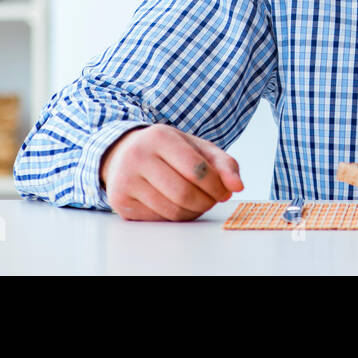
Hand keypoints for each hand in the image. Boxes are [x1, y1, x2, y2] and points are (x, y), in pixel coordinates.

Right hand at [99, 123, 243, 220]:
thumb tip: (237, 186)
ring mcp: (125, 180)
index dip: (216, 185)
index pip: (197, 169)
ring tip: (198, 202)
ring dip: (193, 212)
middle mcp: (138, 156)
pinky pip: (158, 220)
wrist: (124, 153)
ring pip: (172, 211)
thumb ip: (223, 164)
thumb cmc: (167, 150)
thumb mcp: (196, 148)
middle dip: (206, 202)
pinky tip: (178, 206)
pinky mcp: (119, 201)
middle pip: (184, 193)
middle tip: (213, 200)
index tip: (224, 191)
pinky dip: (176, 217)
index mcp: (159, 137)